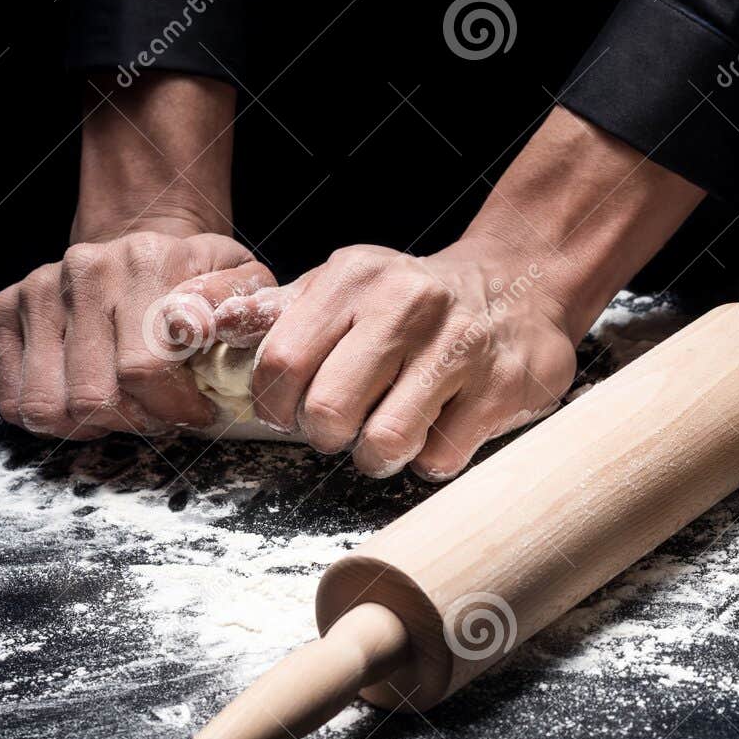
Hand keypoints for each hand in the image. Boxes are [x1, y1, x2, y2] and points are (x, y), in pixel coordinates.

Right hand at [0, 231, 275, 437]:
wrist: (145, 244)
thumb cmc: (198, 280)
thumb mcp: (243, 281)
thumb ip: (243, 309)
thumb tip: (210, 332)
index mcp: (149, 263)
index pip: (143, 370)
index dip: (172, 409)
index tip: (196, 412)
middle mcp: (87, 271)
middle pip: (93, 397)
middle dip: (134, 422)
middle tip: (159, 414)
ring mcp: (40, 289)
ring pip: (49, 406)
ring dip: (91, 426)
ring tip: (125, 407)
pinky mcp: (7, 309)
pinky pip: (14, 400)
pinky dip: (55, 418)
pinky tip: (89, 399)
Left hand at [246, 240, 576, 477]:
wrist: (522, 285)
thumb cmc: (417, 300)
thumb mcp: (349, 287)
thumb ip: (282, 311)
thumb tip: (216, 324)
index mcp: (357, 278)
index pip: (282, 360)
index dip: (274, 405)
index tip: (289, 414)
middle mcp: (409, 305)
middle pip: (330, 410)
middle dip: (326, 436)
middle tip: (341, 428)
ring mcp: (460, 348)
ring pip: (386, 443)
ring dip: (376, 457)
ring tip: (386, 435)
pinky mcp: (501, 388)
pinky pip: (439, 459)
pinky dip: (429, 459)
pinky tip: (436, 429)